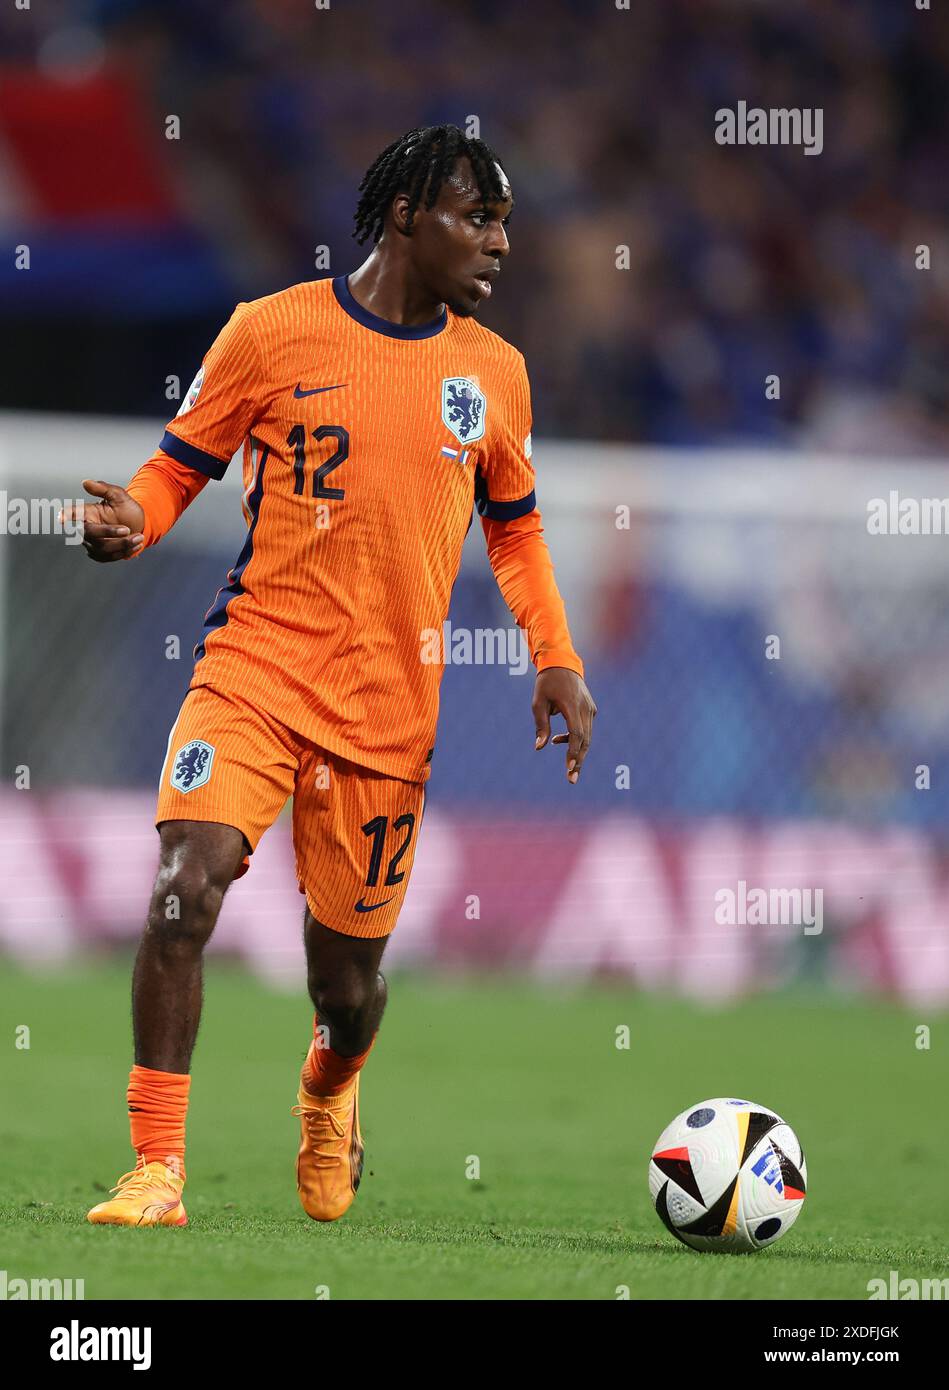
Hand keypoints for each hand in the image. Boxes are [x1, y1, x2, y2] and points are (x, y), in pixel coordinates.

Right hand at [59, 479, 145, 562]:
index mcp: (88, 512)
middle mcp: (87, 528)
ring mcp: (93, 543)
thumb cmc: (126, 508)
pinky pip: (109, 557)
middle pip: (90, 533)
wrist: (140, 524)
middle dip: (109, 533)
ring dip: (122, 544)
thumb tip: (86, 482)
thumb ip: (103, 488)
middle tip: (128, 530)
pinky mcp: (101, 554)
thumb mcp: (119, 495)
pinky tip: (136, 545)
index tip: (61, 518)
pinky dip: (124, 552)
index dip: (67, 515)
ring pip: (102, 548)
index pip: (74, 513)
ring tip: (139, 537)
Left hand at [532, 667, 597, 783]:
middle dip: (578, 760)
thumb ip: (541, 725)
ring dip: (577, 752)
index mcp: (572, 705)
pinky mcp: (591, 709)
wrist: (562, 664)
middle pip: (585, 740)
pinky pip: (586, 729)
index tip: (569, 767)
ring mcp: (590, 709)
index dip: (573, 752)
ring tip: (567, 766)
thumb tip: (539, 747)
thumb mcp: (538, 703)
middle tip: (571, 779)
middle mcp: (585, 708)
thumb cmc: (546, 683)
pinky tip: (560, 740)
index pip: (576, 734)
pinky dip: (576, 739)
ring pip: (587, 737)